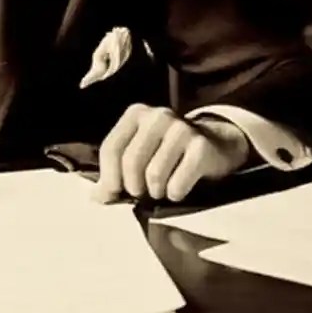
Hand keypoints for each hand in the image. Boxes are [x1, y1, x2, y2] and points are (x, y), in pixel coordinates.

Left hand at [91, 104, 250, 203]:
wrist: (215, 145)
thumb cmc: (167, 154)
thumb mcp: (138, 156)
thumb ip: (114, 174)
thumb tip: (96, 197)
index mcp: (136, 114)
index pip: (111, 148)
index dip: (109, 177)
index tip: (114, 193)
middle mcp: (158, 116)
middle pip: (131, 163)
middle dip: (133, 187)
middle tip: (142, 193)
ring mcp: (182, 129)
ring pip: (154, 175)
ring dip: (156, 192)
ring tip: (161, 189)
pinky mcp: (201, 146)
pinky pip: (177, 183)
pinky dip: (175, 193)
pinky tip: (178, 189)